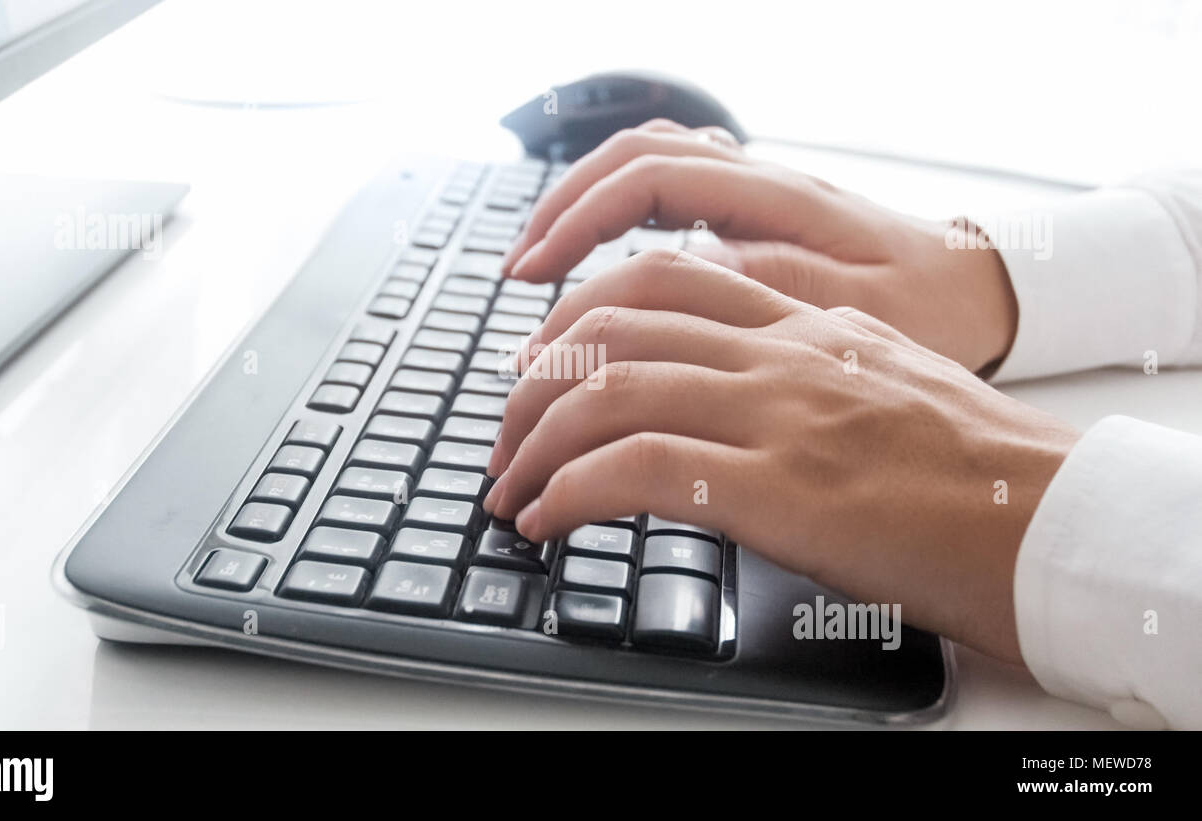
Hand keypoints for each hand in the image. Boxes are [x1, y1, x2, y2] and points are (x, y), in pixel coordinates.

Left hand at [483, 250, 1078, 661]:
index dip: (579, 312)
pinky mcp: (779, 490)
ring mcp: (778, 415)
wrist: (1054, 523)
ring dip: (533, 440)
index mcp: (808, 325)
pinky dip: (568, 491)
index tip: (544, 362)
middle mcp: (783, 354)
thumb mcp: (883, 390)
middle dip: (534, 379)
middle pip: (614, 322)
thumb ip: (804, 380)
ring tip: (509, 485)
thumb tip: (728, 411)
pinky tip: (547, 519)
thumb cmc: (980, 473)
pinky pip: (635, 467)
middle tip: (507, 431)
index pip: (663, 277)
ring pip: (608, 387)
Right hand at [502, 120, 1018, 372]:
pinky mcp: (753, 219)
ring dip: (584, 208)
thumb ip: (770, 289)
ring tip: (541, 266)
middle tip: (518, 273)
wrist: (981, 291)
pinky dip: (618, 219)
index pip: (651, 177)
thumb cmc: (930, 309)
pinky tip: (598, 261)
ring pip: (645, 169)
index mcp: (778, 198)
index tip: (535, 273)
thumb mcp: (860, 311)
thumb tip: (676, 278)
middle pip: (632, 159)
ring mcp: (753, 196)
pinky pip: (668, 196)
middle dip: (562, 209)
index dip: (581, 218)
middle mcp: (758, 183)